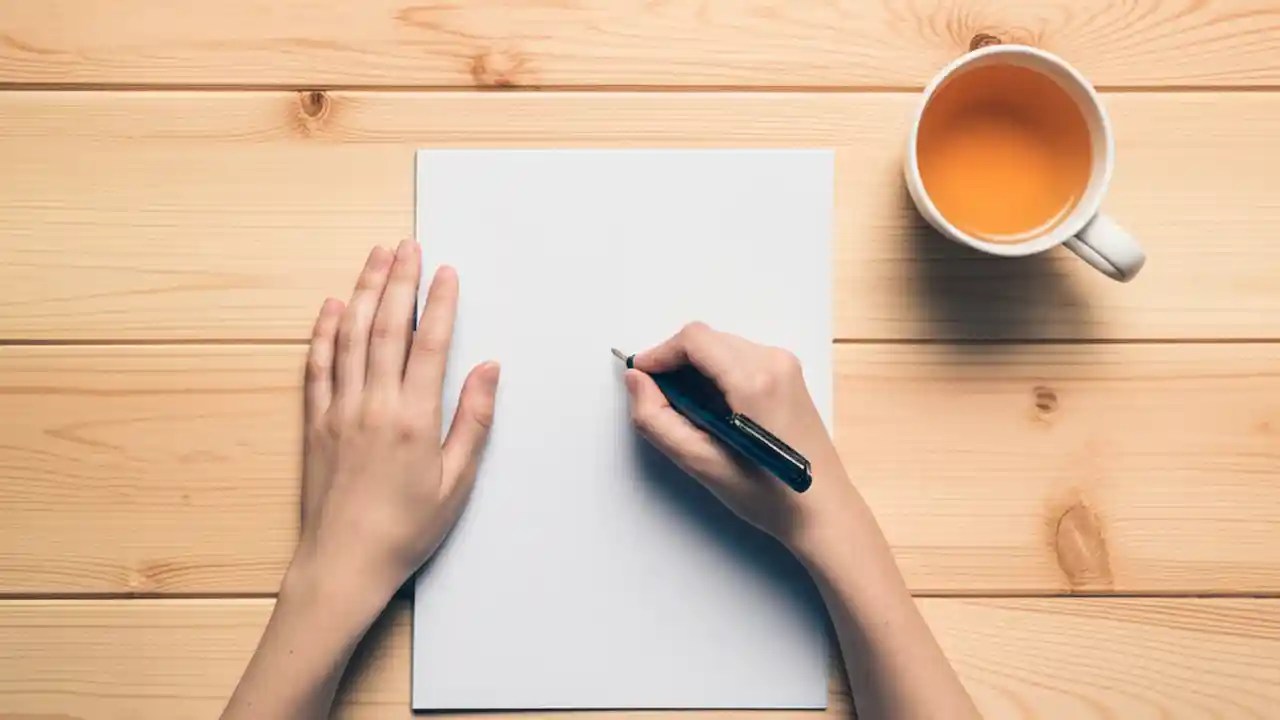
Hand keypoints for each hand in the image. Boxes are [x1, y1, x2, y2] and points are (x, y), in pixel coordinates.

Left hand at [291, 240, 499, 610]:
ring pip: (350, 336)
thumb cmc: (406, 530)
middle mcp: (373, 405)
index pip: (430, 344)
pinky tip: (333, 307)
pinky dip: (324, 331)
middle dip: (399, 281)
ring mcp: (339, 410)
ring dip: (363, 291)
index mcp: (414, 419)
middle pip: (386, 326)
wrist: (344, 564)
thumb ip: (473, 420)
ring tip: (375, 258)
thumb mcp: (457, 482)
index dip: (440, 302)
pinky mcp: (316, 423)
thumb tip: (488, 369)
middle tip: (408, 245)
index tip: (446, 270)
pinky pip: (318, 364)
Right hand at [624, 322, 858, 555]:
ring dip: (697, 372)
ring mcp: (786, 366)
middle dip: (677, 365)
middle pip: (707, 340)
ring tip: (694, 416)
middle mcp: (774, 362)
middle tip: (665, 405)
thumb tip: (637, 381)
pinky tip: (717, 413)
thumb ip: (657, 419)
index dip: (659, 355)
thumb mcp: (701, 462)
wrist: (822, 510)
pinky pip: (739, 359)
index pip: (693, 339)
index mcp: (755, 380)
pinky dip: (717, 376)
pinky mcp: (789, 375)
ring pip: (721, 348)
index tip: (642, 379)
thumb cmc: (769, 495)